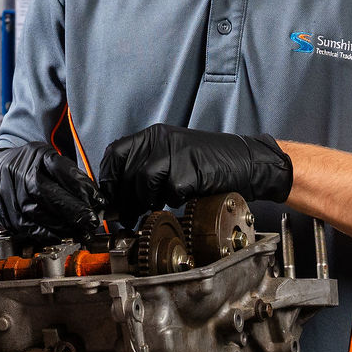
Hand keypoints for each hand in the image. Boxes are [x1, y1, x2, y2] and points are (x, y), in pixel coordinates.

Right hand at [0, 142, 103, 244]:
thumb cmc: (24, 167)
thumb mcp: (45, 159)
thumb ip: (67, 174)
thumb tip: (94, 197)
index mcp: (37, 155)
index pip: (63, 171)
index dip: (83, 188)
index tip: (100, 201)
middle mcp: (22, 173)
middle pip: (50, 194)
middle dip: (75, 210)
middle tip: (92, 221)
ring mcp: (12, 194)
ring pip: (40, 213)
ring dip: (64, 226)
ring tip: (81, 231)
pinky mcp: (7, 213)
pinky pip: (29, 227)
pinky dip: (48, 234)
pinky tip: (62, 236)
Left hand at [98, 123, 292, 223]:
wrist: (244, 162)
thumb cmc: (207, 163)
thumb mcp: (171, 157)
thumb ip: (145, 169)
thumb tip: (119, 196)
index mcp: (154, 135)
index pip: (116, 153)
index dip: (108, 179)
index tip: (107, 199)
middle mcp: (162, 140)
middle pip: (128, 172)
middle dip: (126, 199)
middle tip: (127, 216)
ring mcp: (176, 154)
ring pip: (145, 183)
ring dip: (148, 201)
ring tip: (157, 207)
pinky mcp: (190, 171)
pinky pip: (170, 194)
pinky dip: (173, 202)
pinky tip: (181, 199)